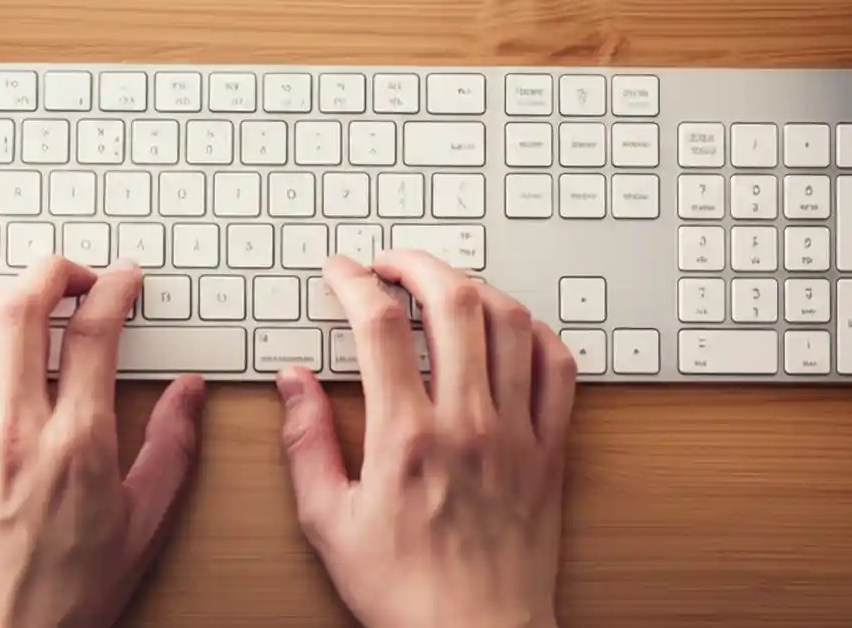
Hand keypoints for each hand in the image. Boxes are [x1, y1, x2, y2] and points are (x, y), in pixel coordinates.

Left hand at [0, 256, 206, 627]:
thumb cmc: (68, 593)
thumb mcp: (144, 524)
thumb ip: (173, 449)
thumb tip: (190, 392)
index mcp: (79, 444)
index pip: (94, 333)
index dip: (114, 289)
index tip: (124, 280)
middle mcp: (16, 431)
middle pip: (21, 308)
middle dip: (51, 272)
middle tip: (73, 276)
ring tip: (21, 304)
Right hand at [276, 251, 576, 627]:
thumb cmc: (404, 588)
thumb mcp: (327, 522)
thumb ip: (305, 442)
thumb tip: (293, 382)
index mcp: (405, 437)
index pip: (379, 326)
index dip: (353, 281)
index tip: (339, 272)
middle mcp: (467, 422)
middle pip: (452, 300)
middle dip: (415, 263)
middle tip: (390, 264)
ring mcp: (516, 431)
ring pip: (509, 321)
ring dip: (472, 285)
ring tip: (442, 284)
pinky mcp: (550, 448)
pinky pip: (559, 366)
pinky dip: (534, 330)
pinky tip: (507, 327)